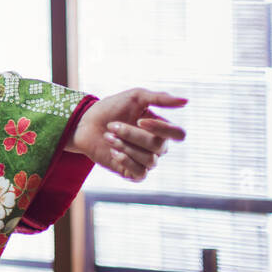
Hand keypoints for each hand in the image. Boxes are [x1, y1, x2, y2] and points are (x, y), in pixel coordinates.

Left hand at [70, 88, 187, 180]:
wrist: (85, 124)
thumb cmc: (111, 109)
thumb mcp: (134, 97)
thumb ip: (159, 98)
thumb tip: (186, 101)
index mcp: (161, 129)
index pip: (178, 134)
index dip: (162, 129)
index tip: (140, 120)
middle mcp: (157, 147)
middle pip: (159, 146)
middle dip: (132, 134)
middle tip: (111, 126)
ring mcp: (145, 161)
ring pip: (150, 160)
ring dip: (125, 146)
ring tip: (107, 136)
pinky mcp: (133, 173)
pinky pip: (141, 173)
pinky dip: (126, 161)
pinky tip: (113, 152)